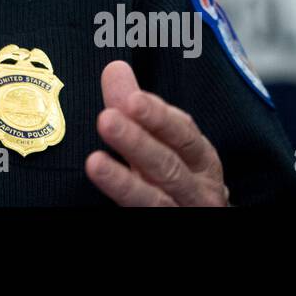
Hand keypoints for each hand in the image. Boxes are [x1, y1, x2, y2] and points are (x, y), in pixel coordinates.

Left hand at [85, 60, 228, 205]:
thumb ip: (139, 110)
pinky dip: (122, 202)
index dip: (158, 117)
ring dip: (123, 182)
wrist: (196, 215)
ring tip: (94, 162)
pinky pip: (142, 218)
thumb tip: (114, 69)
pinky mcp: (163, 226)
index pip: (183, 134)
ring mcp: (182, 213)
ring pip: (155, 200)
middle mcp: (198, 190)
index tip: (132, 100)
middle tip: (107, 120)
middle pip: (169, 167)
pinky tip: (102, 192)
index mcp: (201, 160)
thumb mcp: (167, 142)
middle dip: (137, 143)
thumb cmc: (180, 176)